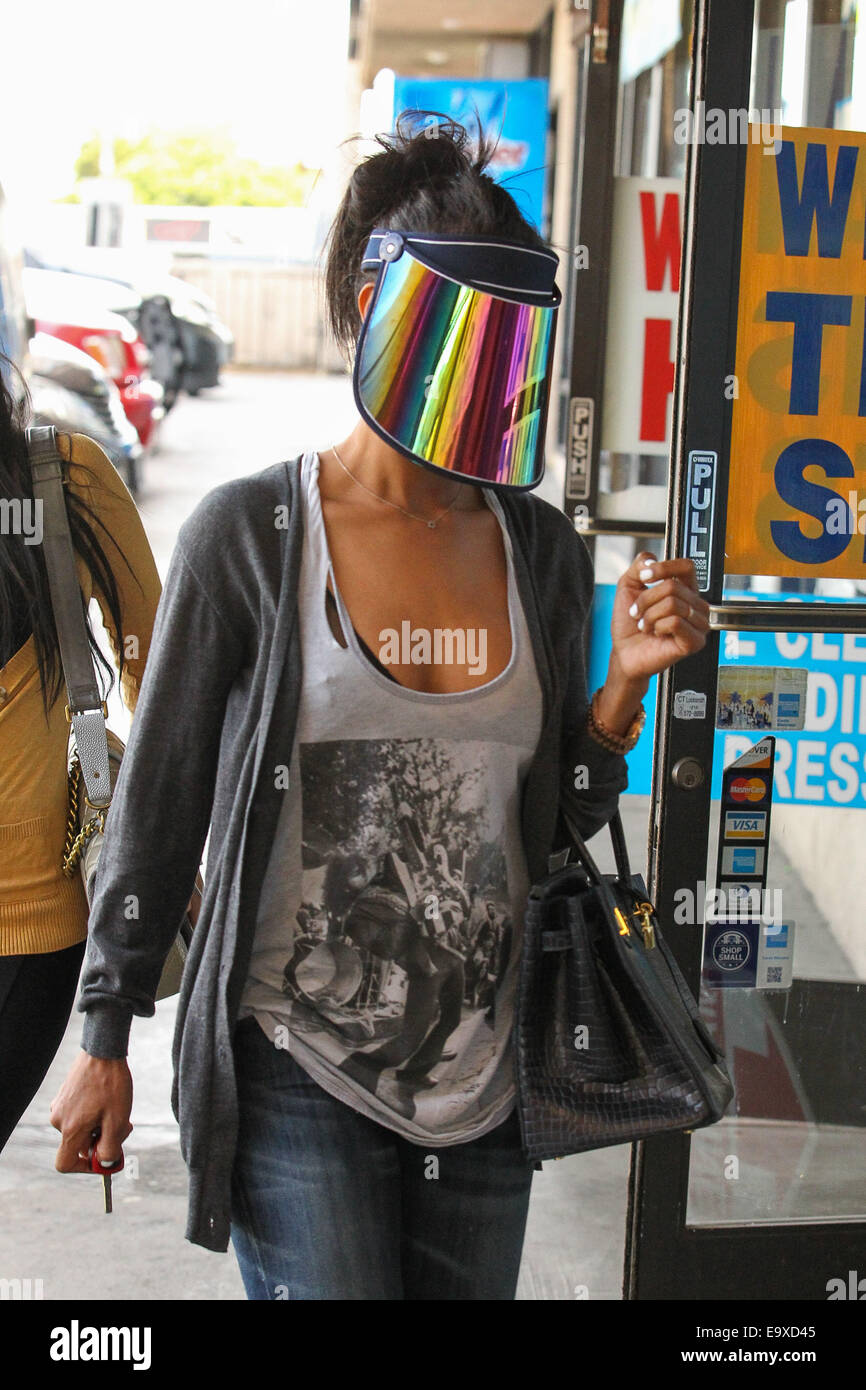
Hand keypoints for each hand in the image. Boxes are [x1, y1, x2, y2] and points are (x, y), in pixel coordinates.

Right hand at [50, 1050, 132, 1174]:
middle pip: (78, 1145)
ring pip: (80, 1129)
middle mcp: (58, 1119)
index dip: (85, 1168)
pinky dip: (93, 1114)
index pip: (65, 1164)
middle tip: (123, 1127)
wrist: (103, 1050)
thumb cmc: (111, 1084)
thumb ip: (110, 1148)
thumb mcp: (117, 1120)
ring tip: (117, 1109)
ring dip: (99, 1126)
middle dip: (100, 1141)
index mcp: (70, 1129)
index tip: (104, 1158)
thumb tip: (105, 1163)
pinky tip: (108, 1099)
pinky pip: (77, 1114)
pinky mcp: (64, 1095)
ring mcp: (60, 1106)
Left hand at [610, 553, 709, 684]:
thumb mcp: (628, 586)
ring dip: (649, 615)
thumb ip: (640, 566)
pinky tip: (656, 634)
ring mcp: (698, 624)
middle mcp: (696, 605)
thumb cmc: (629, 623)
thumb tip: (652, 559)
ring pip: (673, 604)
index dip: (663, 568)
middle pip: (672, 586)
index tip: (644, 577)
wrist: (624, 652)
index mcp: (685, 589)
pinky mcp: (695, 641)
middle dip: (646, 599)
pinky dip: (657, 627)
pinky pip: (675, 622)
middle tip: (638, 613)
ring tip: (646, 625)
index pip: (686, 566)